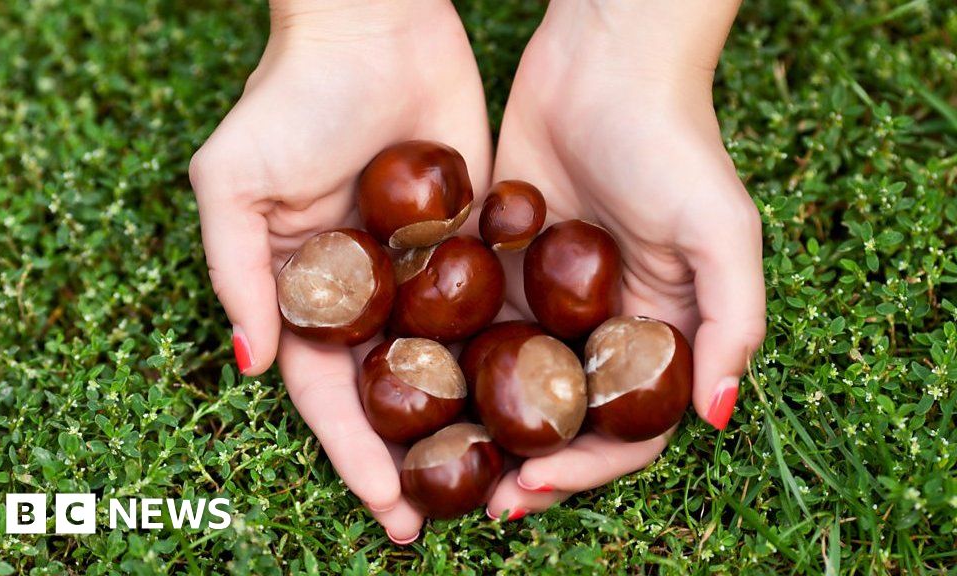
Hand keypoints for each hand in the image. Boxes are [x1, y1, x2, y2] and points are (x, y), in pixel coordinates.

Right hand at [188, 0, 491, 542]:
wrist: (374, 25)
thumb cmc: (290, 98)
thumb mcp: (233, 183)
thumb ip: (237, 274)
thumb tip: (253, 367)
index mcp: (308, 296)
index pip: (330, 394)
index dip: (353, 452)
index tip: (386, 506)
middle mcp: (368, 296)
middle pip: (393, 395)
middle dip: (413, 458)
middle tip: (442, 520)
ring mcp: (423, 274)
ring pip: (446, 365)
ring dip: (466, 424)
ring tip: (500, 481)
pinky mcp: (475, 242)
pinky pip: (490, 309)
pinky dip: (507, 357)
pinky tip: (537, 401)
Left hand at [485, 1, 765, 518]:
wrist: (601, 62)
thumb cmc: (673, 143)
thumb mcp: (722, 231)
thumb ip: (732, 323)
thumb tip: (717, 418)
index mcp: (655, 334)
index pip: (625, 427)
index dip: (586, 467)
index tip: (534, 484)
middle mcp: (599, 326)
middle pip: (562, 418)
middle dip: (525, 462)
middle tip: (479, 498)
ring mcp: (546, 298)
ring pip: (510, 382)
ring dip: (479, 425)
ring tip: (436, 459)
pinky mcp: (497, 263)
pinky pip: (469, 323)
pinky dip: (447, 359)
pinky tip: (410, 385)